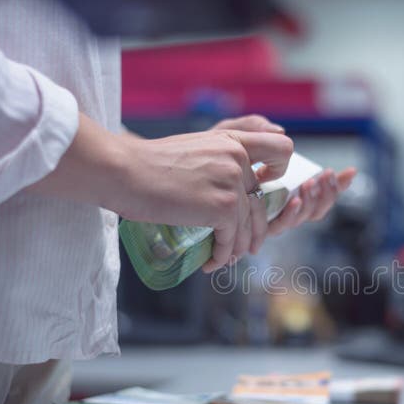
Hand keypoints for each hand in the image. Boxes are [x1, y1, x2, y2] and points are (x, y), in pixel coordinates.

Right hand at [31, 114, 292, 271]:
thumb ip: (217, 161)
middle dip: (256, 228)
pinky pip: (231, 239)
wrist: (122, 170)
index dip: (279, 169)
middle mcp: (238, 159)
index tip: (264, 186)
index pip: (281, 149)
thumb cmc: (147, 163)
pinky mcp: (223, 208)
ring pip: (249, 225)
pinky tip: (211, 262)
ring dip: (238, 247)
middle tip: (245, 245)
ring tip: (224, 258)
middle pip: (262, 201)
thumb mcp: (193, 149)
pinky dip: (223, 255)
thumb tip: (229, 189)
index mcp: (232, 141)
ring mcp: (232, 183)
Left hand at [211, 115, 356, 234]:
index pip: (316, 189)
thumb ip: (252, 127)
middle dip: (328, 193)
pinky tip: (295, 197)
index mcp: (279, 187)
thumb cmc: (198, 159)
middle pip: (315, 206)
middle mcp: (276, 206)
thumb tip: (280, 130)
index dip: (336, 185)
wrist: (171, 181)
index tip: (349, 172)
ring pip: (302, 217)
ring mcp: (266, 218)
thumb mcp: (227, 135)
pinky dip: (292, 212)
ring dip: (313, 200)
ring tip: (312, 184)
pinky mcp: (253, 229)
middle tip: (327, 176)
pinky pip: (279, 225)